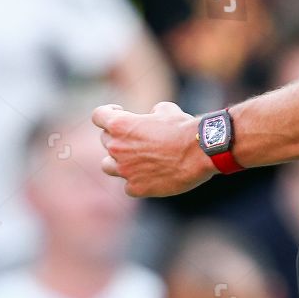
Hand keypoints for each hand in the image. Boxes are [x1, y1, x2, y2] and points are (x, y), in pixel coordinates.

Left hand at [93, 102, 218, 197]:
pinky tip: (149, 176)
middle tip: (134, 138)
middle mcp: (117, 147)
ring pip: (107, 166)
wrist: (200, 152)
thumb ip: (150, 114)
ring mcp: (125, 170)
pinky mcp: (136, 188)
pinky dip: (136, 181)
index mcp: (121, 125)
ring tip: (133, 160)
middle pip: (104, 140)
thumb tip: (151, 117)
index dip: (107, 112)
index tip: (118, 113)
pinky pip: (128, 185)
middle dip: (117, 137)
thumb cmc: (183, 127)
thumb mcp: (165, 110)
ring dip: (117, 161)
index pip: (98, 116)